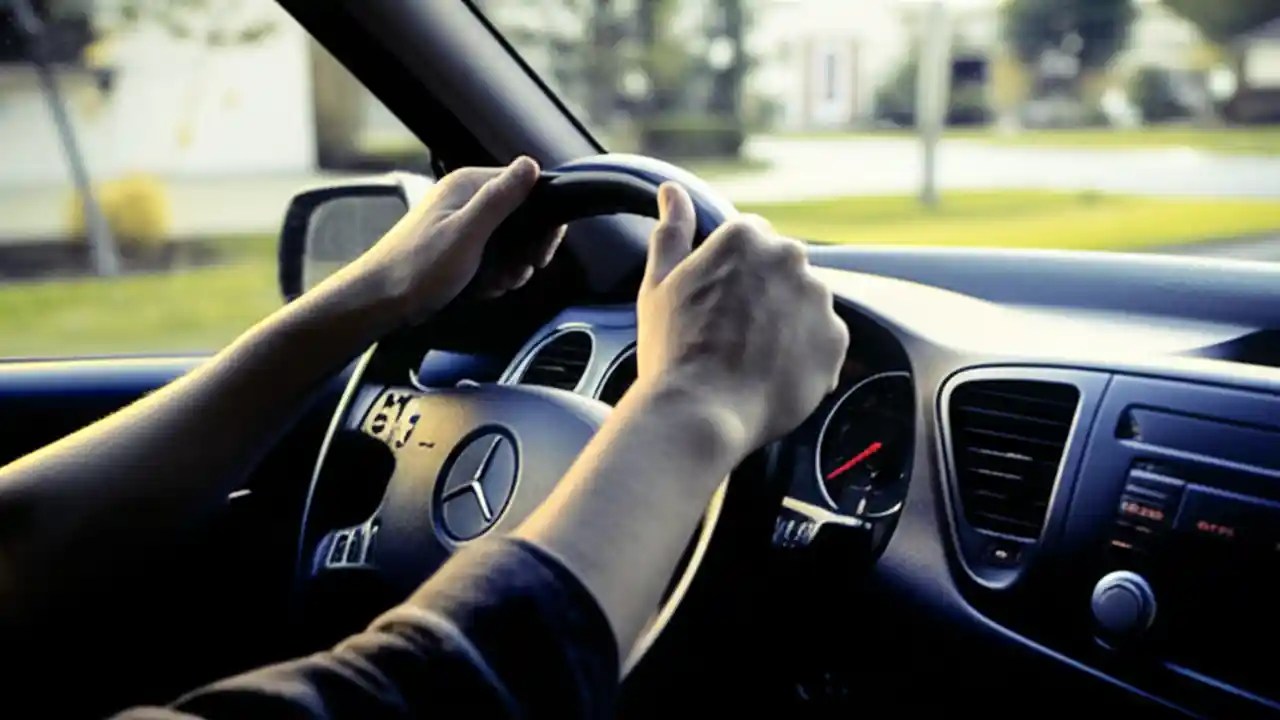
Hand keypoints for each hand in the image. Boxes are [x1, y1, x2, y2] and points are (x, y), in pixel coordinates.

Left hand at [337, 157, 563, 324]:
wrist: (380, 301)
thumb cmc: (418, 269)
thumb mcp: (467, 233)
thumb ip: (499, 199)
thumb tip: (529, 165)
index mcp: (468, 185)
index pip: (526, 188)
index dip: (542, 222)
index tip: (539, 254)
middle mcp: (465, 198)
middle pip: (521, 218)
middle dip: (524, 251)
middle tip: (514, 275)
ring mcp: (460, 222)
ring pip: (508, 242)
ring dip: (510, 268)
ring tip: (494, 284)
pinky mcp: (456, 246)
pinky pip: (490, 256)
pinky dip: (493, 275)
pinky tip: (483, 287)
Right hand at [635, 183, 848, 457]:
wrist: (701, 412)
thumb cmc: (674, 349)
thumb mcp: (660, 284)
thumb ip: (672, 231)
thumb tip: (672, 192)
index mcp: (747, 237)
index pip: (751, 239)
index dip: (733, 272)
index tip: (719, 301)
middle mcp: (790, 258)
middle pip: (782, 268)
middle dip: (764, 294)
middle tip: (733, 332)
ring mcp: (817, 299)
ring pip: (804, 304)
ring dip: (786, 323)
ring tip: (752, 358)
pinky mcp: (836, 340)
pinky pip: (822, 340)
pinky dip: (804, 355)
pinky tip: (771, 374)